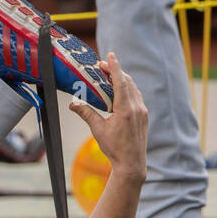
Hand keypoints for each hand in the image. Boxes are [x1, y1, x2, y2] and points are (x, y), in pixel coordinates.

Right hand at [69, 52, 147, 182]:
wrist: (132, 163)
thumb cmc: (114, 148)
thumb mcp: (98, 130)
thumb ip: (86, 114)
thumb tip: (73, 104)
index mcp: (125, 110)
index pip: (120, 82)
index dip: (115, 67)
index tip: (110, 55)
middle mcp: (137, 107)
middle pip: (127, 82)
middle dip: (115, 71)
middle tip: (102, 66)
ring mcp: (142, 111)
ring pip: (133, 88)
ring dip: (122, 79)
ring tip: (109, 76)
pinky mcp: (144, 115)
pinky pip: (136, 96)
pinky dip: (128, 89)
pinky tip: (119, 90)